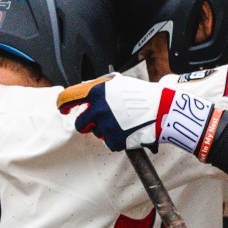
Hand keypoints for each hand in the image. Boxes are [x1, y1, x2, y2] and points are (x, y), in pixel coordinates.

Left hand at [58, 75, 222, 158]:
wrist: (164, 110)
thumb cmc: (143, 95)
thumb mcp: (119, 82)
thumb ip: (99, 87)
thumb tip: (83, 91)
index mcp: (97, 91)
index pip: (68, 98)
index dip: (63, 105)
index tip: (63, 109)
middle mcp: (98, 108)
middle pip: (80, 124)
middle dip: (88, 125)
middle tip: (101, 122)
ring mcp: (106, 125)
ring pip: (96, 134)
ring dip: (105, 131)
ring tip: (122, 124)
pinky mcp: (114, 140)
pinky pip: (109, 144)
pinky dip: (117, 140)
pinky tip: (129, 131)